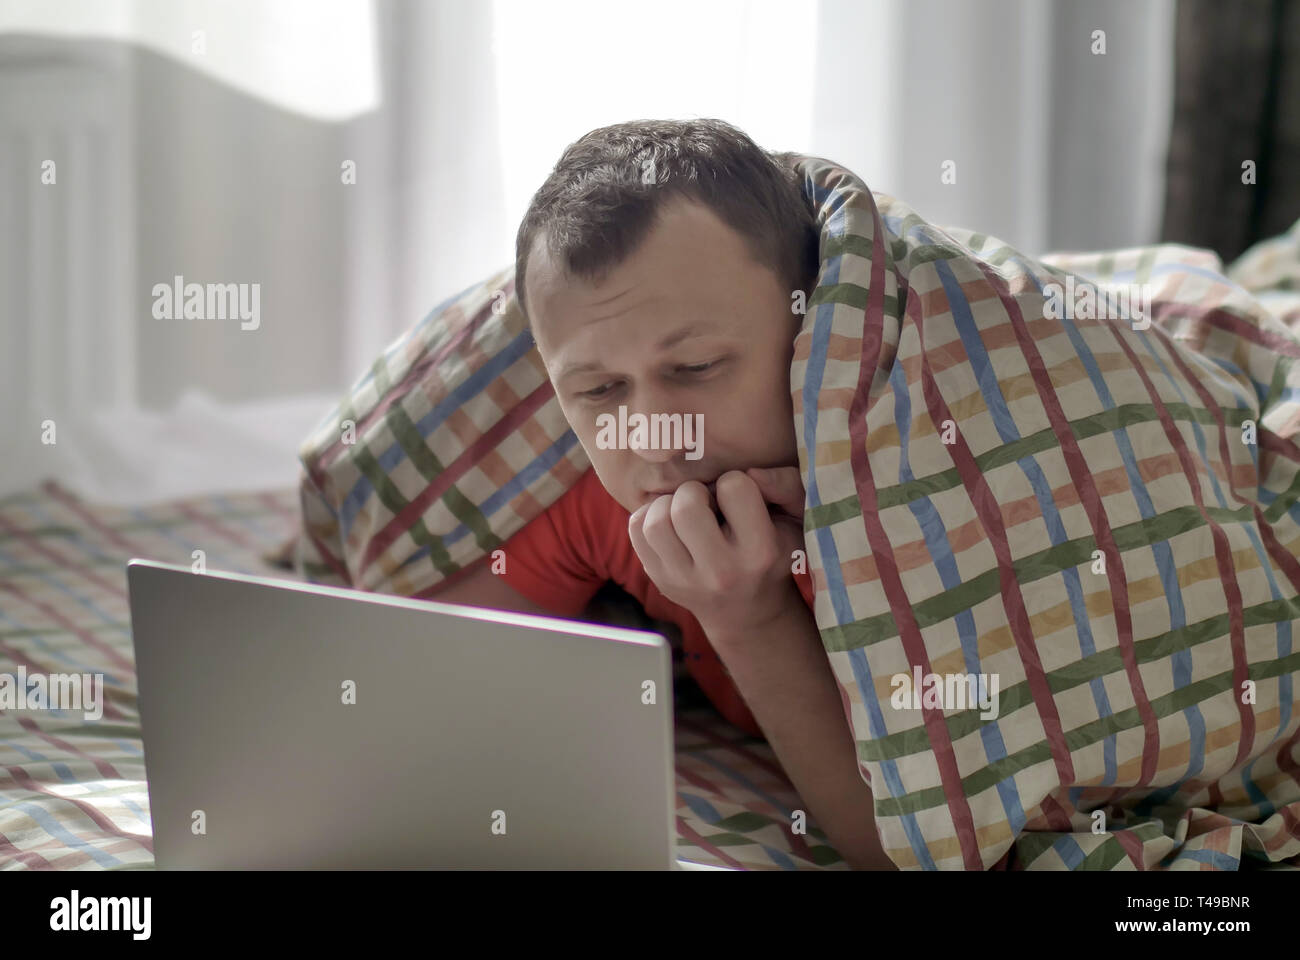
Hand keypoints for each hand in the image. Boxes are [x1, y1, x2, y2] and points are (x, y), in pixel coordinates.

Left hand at [627, 466, 806, 638]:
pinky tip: (669, 524)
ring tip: (684, 514)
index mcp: (760, 552)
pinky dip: (648, 516)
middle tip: (705, 504)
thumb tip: (752, 472)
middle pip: (686, 505)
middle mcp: (721, 571)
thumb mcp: (794, 521)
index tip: (738, 501)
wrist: (746, 611)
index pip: (733, 487)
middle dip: (694, 492)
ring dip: (668, 505)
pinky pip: (637, 530)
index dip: (735, 484)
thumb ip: (787, 485)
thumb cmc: (772, 554)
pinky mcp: (660, 580)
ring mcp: (684, 580)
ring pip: (655, 521)